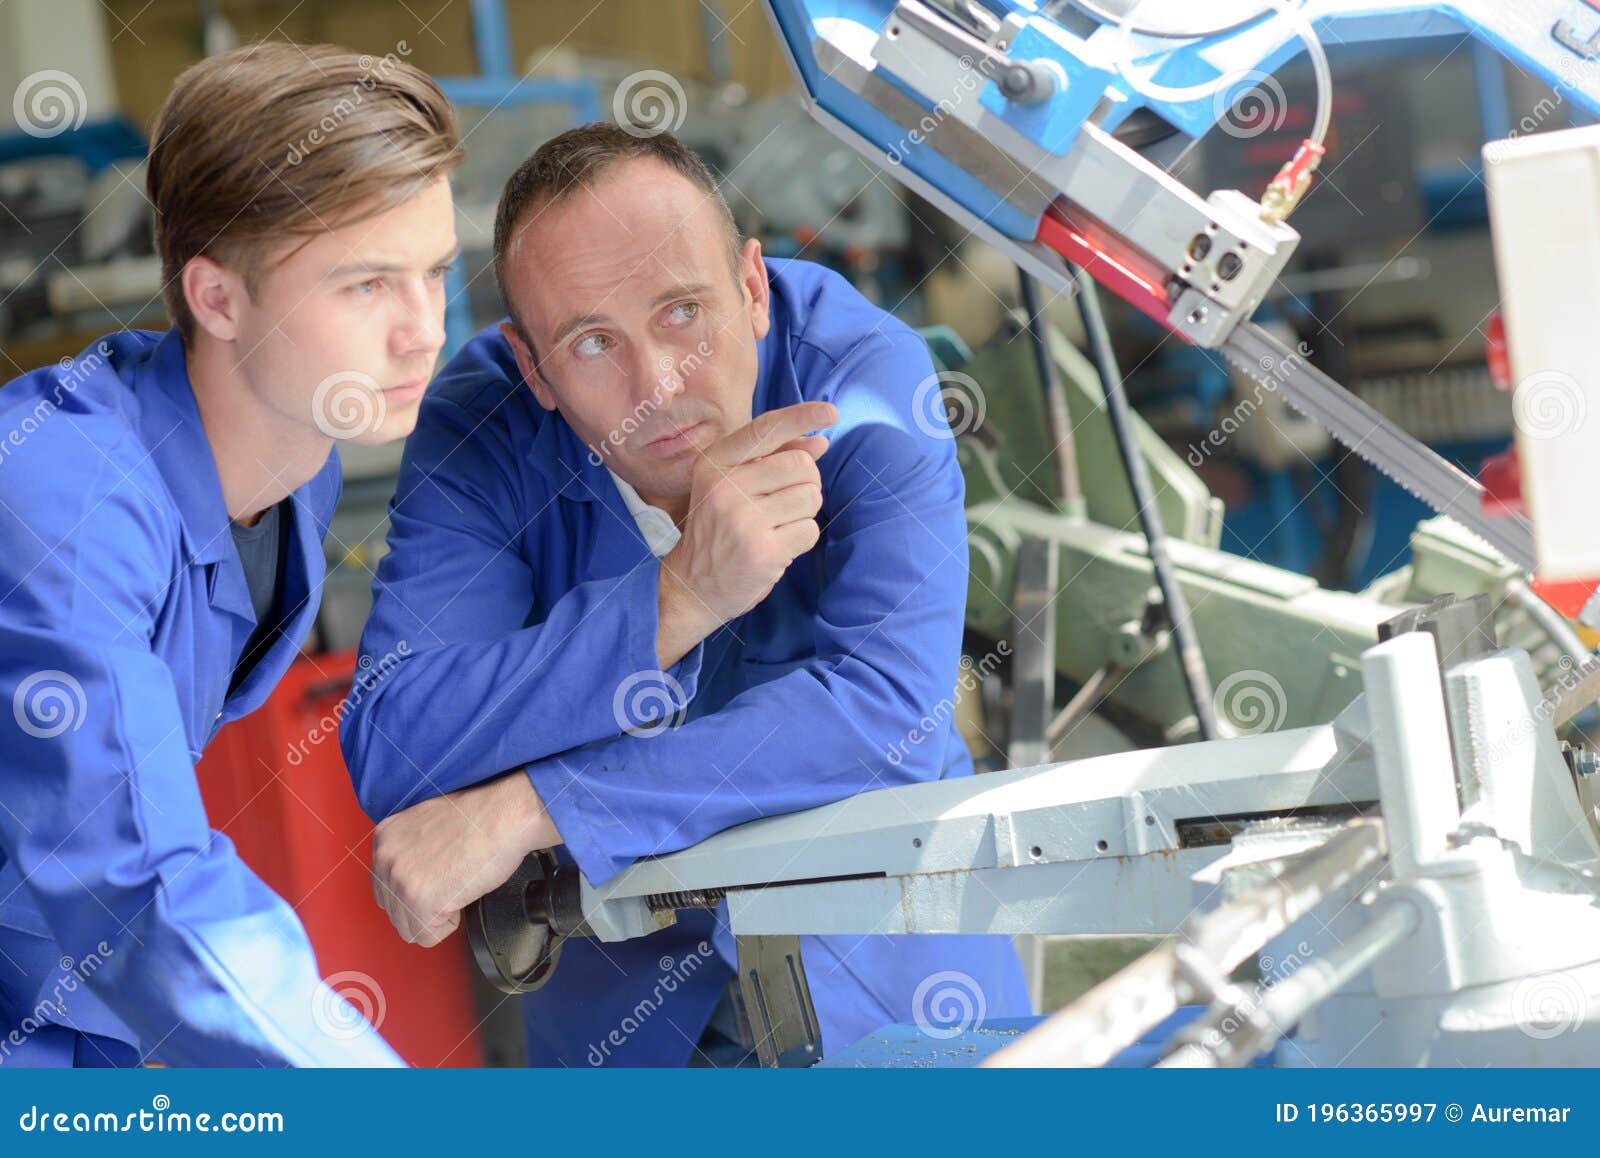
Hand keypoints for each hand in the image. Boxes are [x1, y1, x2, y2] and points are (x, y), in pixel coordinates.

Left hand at [370, 770, 559, 946]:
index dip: (417, 890)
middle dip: (423, 907)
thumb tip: (414, 875)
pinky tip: (461, 895)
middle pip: (393, 911)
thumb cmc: (480, 818)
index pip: (385, 887)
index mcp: (385, 837)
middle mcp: (386, 858)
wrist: (504, 816)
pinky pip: (428, 936)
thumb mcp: (428, 825)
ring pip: (408, 928)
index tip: (436, 881)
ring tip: (457, 887)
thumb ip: (409, 851)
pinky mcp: (421, 901)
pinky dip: (449, 924)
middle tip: (450, 884)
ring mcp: (401, 881)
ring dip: (436, 917)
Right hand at [656, 401, 836, 667]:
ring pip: (810, 498)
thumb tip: (820, 442)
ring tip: (776, 526)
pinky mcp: (763, 550)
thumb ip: (773, 458)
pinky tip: (777, 545)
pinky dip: (801, 538)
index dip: (802, 417)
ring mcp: (743, 519)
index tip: (830, 412)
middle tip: (783, 504)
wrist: (692, 586)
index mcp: (714, 463)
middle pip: (801, 466)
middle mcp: (725, 486)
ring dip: (803, 513)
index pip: (766, 429)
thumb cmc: (718, 530)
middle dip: (804, 484)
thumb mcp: (732, 485)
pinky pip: (809, 530)